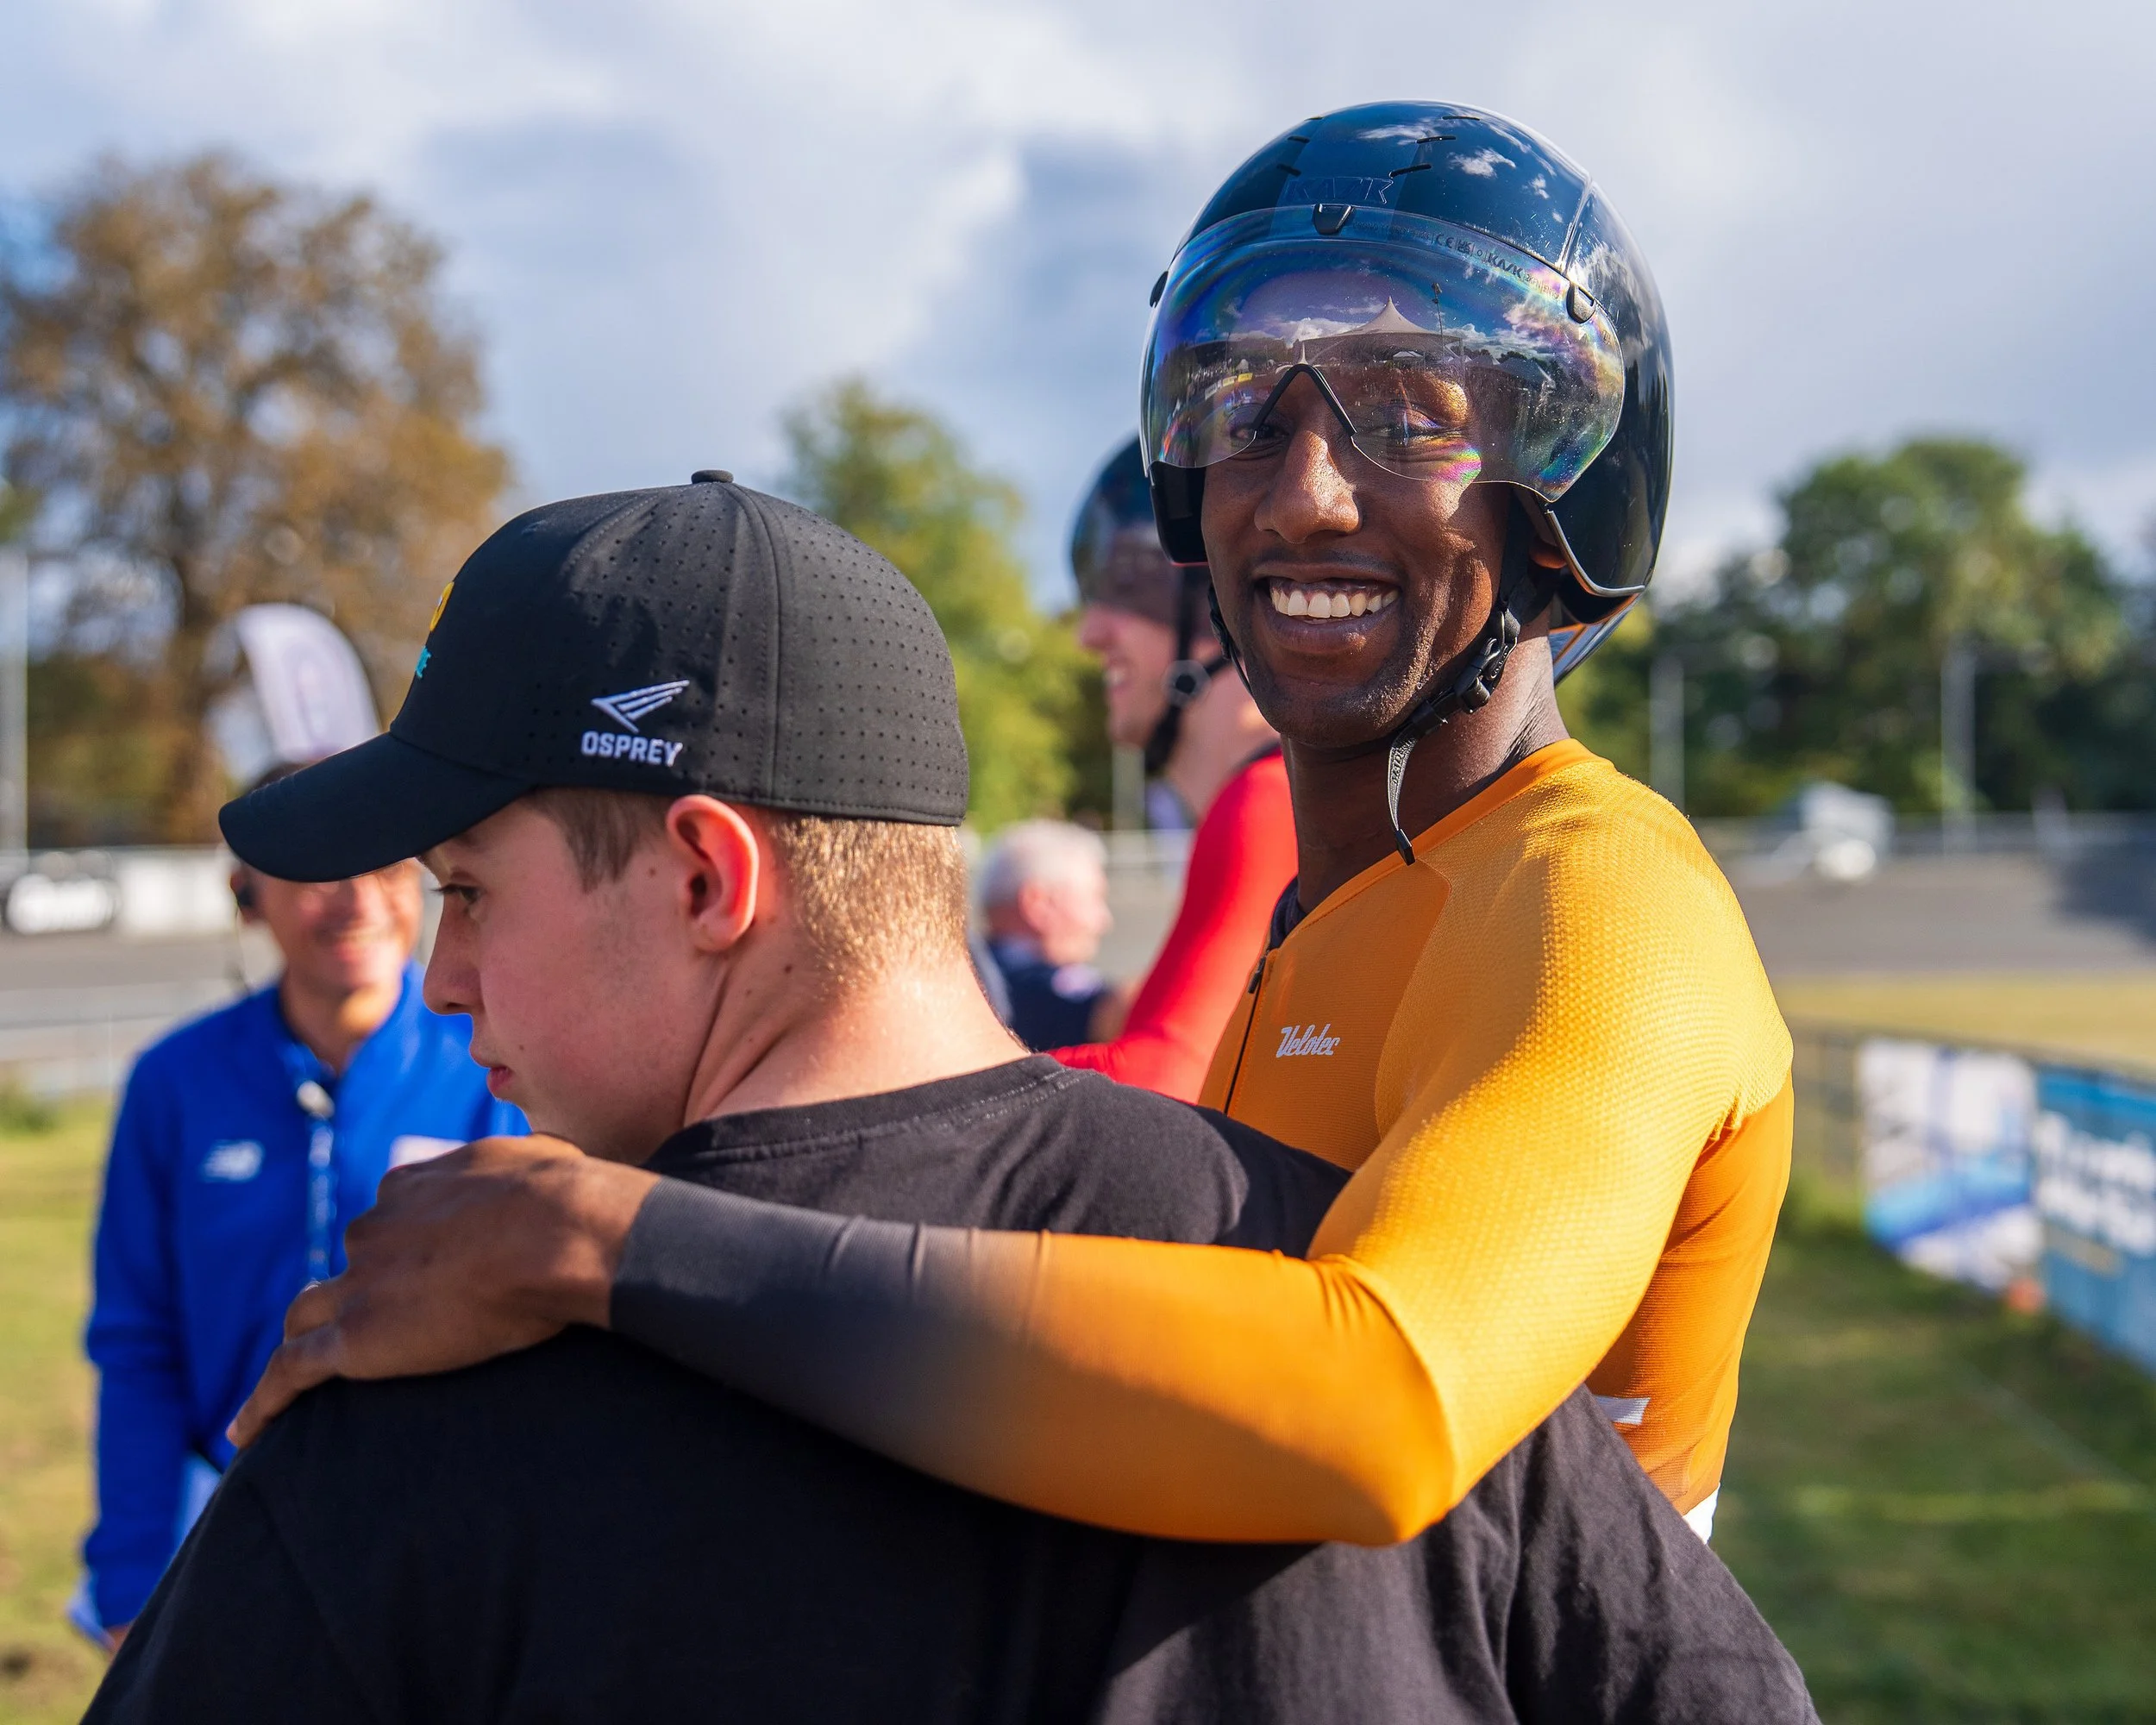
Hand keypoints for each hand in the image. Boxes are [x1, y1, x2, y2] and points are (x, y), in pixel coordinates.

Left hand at [227, 1134, 656, 1447]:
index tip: (421, 1269)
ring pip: (309, 1315)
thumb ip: (532, 1167)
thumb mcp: (549, 1161)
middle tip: (391, 1328)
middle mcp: (377, 1227)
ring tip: (300, 1377)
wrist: (562, 1232)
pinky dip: (263, 1402)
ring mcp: (362, 1282)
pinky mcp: (357, 1337)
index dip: (401, 1246)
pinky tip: (246, 1433)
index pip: (390, 1216)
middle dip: (364, 1291)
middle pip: (352, 1266)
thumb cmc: (573, 1199)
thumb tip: (558, 1166)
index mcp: (416, 1184)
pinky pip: (290, 1373)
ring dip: (305, 1339)